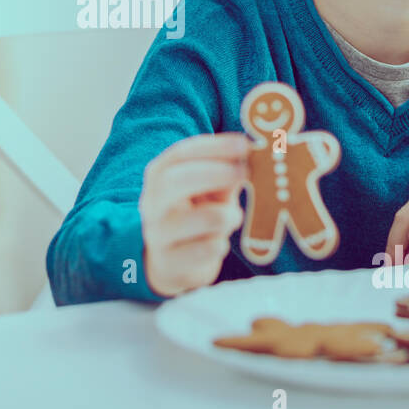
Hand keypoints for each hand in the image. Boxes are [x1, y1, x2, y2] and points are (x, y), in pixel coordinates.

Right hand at [140, 133, 249, 297]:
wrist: (170, 262)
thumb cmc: (196, 215)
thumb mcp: (210, 190)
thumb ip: (228, 174)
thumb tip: (257, 157)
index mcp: (159, 175)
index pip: (182, 153)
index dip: (215, 146)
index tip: (245, 145)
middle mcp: (152, 202)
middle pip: (174, 181)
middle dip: (215, 173)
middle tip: (245, 172)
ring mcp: (157, 234)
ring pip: (202, 219)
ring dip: (228, 215)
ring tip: (233, 217)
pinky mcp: (170, 263)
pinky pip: (208, 249)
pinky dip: (221, 243)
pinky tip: (217, 242)